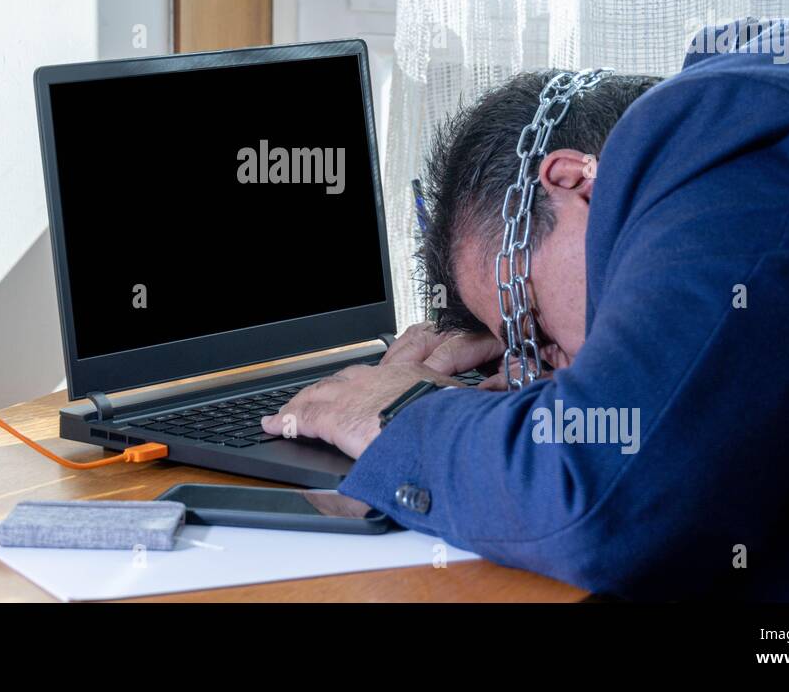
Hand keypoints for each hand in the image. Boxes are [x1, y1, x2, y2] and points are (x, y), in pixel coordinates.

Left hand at [260, 322, 501, 457]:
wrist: (437, 436)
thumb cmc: (461, 429)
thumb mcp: (481, 409)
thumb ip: (494, 393)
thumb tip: (515, 382)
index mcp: (425, 374)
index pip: (416, 353)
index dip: (410, 354)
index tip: (403, 359)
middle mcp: (389, 376)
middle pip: (364, 367)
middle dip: (351, 375)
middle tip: (341, 382)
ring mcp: (361, 393)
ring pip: (329, 387)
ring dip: (315, 395)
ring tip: (299, 404)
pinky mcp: (336, 416)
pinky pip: (304, 415)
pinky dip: (287, 418)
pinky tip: (273, 422)